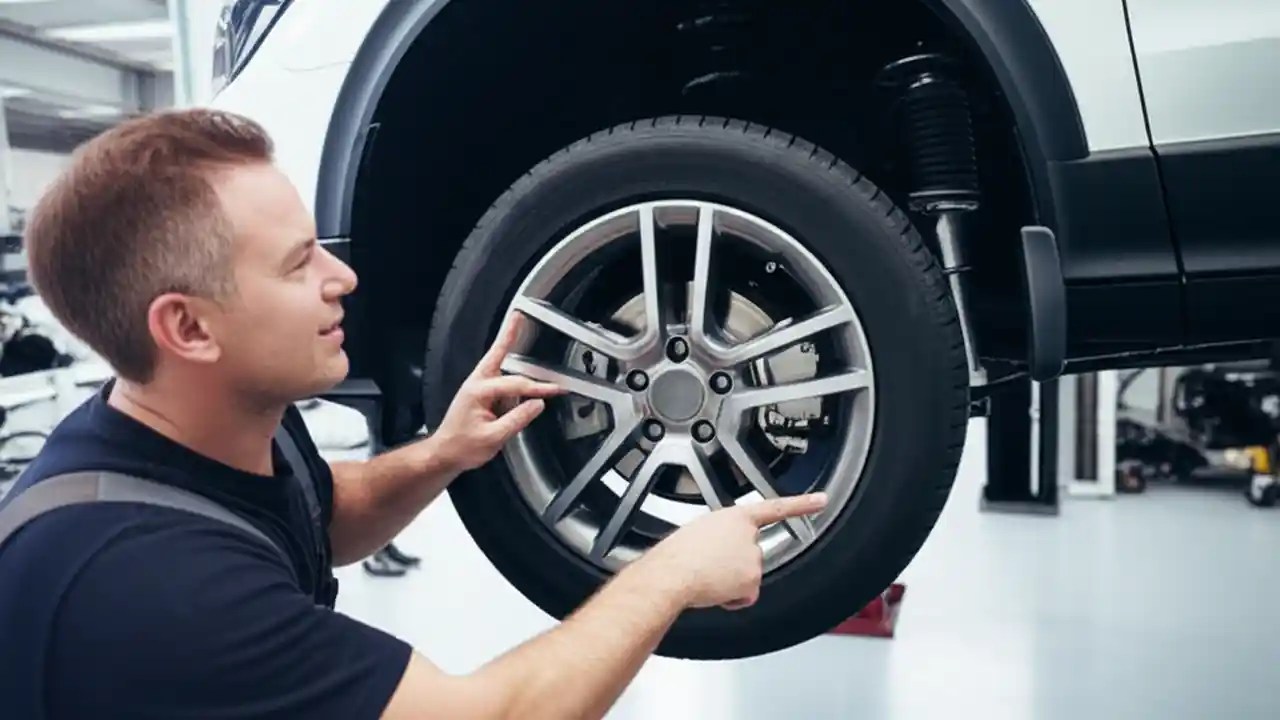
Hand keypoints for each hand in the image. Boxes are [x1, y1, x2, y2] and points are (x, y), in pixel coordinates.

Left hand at [432, 313, 563, 471]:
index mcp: (478, 391)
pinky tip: (518, 376)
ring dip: (508, 347)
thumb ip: (517, 419)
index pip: (515, 385)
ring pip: (497, 364)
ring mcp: (477, 387)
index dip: (538, 387)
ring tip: (518, 326)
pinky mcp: (480, 394)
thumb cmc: (463, 447)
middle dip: (509, 335)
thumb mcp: (493, 437)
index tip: (556, 389)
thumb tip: (537, 405)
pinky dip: (510, 374)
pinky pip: (499, 380)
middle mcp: (476, 383)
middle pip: (496, 354)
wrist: (444, 454)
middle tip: (518, 316)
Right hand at [640, 493, 828, 610]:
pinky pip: (745, 594)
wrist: (672, 573)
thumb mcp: (701, 530)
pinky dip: (732, 597)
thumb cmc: (678, 553)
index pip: (776, 507)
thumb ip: (723, 533)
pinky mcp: (752, 581)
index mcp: (736, 517)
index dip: (802, 503)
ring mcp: (753, 558)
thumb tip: (723, 549)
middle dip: (735, 561)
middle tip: (710, 562)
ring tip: (707, 573)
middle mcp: (749, 536)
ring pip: (748, 575)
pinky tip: (715, 588)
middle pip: (752, 553)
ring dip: (730, 579)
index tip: (821, 500)